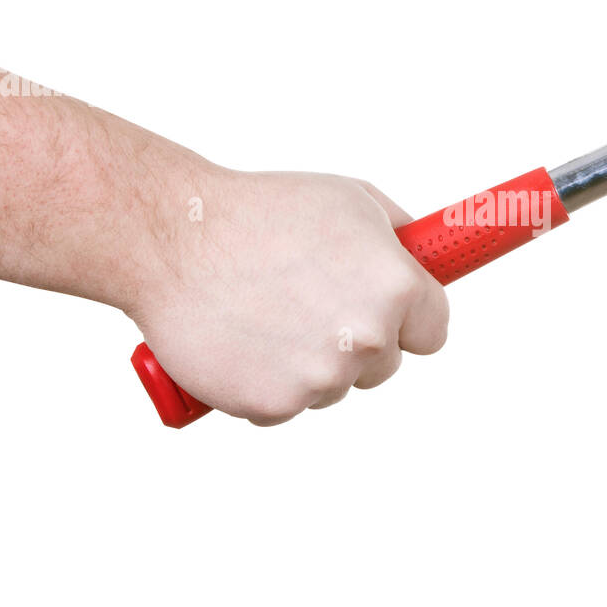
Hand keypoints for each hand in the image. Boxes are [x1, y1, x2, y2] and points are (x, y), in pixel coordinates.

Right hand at [125, 170, 448, 424]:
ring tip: (265, 314)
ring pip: (334, 386)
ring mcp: (321, 376)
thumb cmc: (258, 210)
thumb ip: (397, 237)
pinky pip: (286, 406)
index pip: (434, 331)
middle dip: (356, 343)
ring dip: (309, 364)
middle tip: (309, 304)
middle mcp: (367, 336)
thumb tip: (424, 259)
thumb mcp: (348, 200)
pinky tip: (242, 341)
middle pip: (386, 365)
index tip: (392, 316)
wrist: (172, 238)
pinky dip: (266, 384)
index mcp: (395, 285)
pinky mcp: (274, 404)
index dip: (410, 321)